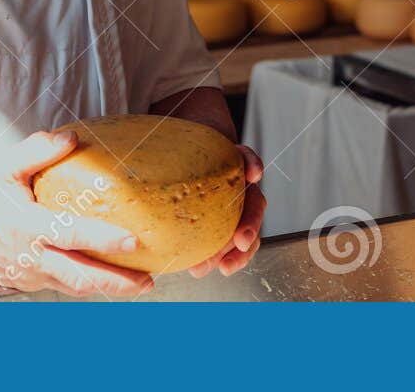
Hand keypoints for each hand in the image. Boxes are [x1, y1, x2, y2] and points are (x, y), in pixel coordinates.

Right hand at [0, 130, 152, 296]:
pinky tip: (106, 277)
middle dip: (117, 283)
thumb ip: (38, 150)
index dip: (104, 240)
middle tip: (148, 280)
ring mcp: (27, 275)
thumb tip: (72, 137)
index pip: (72, 236)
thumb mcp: (2, 166)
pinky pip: (61, 284)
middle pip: (80, 277)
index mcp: (26, 227)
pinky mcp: (25, 282)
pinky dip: (86, 283)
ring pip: (73, 287)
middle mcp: (29, 257)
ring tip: (138, 283)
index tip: (133, 240)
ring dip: (106, 288)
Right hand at [188, 143, 264, 278]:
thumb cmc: (180, 182)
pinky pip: (249, 159)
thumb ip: (178, 234)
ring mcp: (240, 179)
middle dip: (244, 247)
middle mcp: (239, 202)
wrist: (186, 145)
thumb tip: (159, 261)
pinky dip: (254, 165)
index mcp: (229, 219)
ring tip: (242, 238)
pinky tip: (254, 174)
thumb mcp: (178, 209)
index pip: (241, 244)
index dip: (237, 258)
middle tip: (227, 264)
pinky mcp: (238, 154)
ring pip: (256, 200)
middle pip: (250, 225)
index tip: (223, 269)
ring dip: (251, 220)